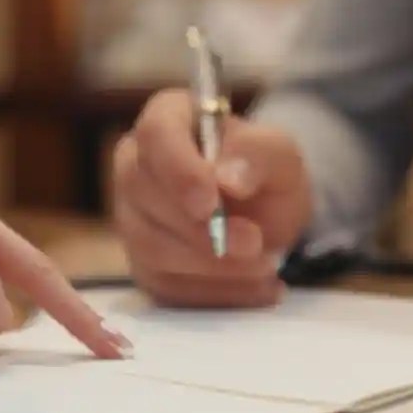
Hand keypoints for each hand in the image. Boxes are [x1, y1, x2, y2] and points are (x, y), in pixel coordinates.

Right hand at [113, 90, 312, 306]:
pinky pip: (165, 286)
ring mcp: (132, 217)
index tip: (211, 201)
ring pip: (150, 246)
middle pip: (144, 194)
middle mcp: (134, 165)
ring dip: (212, 265)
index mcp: (166, 120)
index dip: (178, 170)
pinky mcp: (142, 265)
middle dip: (201, 229)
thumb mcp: (280, 155)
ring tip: (265, 266)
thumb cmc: (264, 173)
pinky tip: (257, 287)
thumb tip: (229, 178)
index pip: (154, 134)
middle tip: (255, 243)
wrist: (264, 216)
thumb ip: (260, 154)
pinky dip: (216, 293)